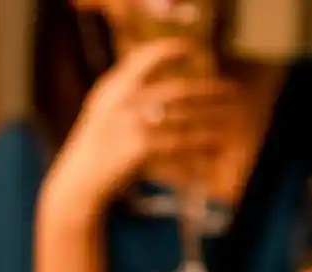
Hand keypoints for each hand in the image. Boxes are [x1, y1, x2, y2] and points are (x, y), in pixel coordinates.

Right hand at [42, 38, 239, 212]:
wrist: (79, 181)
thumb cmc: (96, 147)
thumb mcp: (102, 110)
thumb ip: (126, 91)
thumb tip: (161, 75)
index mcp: (112, 87)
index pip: (144, 58)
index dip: (171, 50)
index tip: (192, 49)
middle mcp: (121, 101)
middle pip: (177, 90)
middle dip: (210, 90)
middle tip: (231, 91)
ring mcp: (130, 124)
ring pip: (184, 119)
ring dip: (212, 119)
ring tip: (232, 120)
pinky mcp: (139, 148)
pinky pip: (180, 144)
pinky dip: (201, 145)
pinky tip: (217, 145)